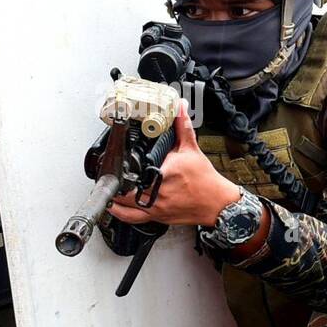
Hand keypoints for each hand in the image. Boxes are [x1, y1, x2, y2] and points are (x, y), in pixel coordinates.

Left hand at [107, 102, 240, 227]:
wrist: (218, 203)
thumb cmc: (206, 181)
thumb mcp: (193, 150)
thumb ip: (182, 127)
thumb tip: (178, 108)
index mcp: (164, 173)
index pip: (134, 169)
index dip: (120, 165)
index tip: (112, 158)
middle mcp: (158, 192)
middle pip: (123, 188)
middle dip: (114, 181)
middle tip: (109, 173)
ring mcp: (156, 207)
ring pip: (124, 205)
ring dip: (113, 197)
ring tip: (109, 188)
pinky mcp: (158, 217)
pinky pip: (132, 219)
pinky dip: (120, 213)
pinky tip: (115, 206)